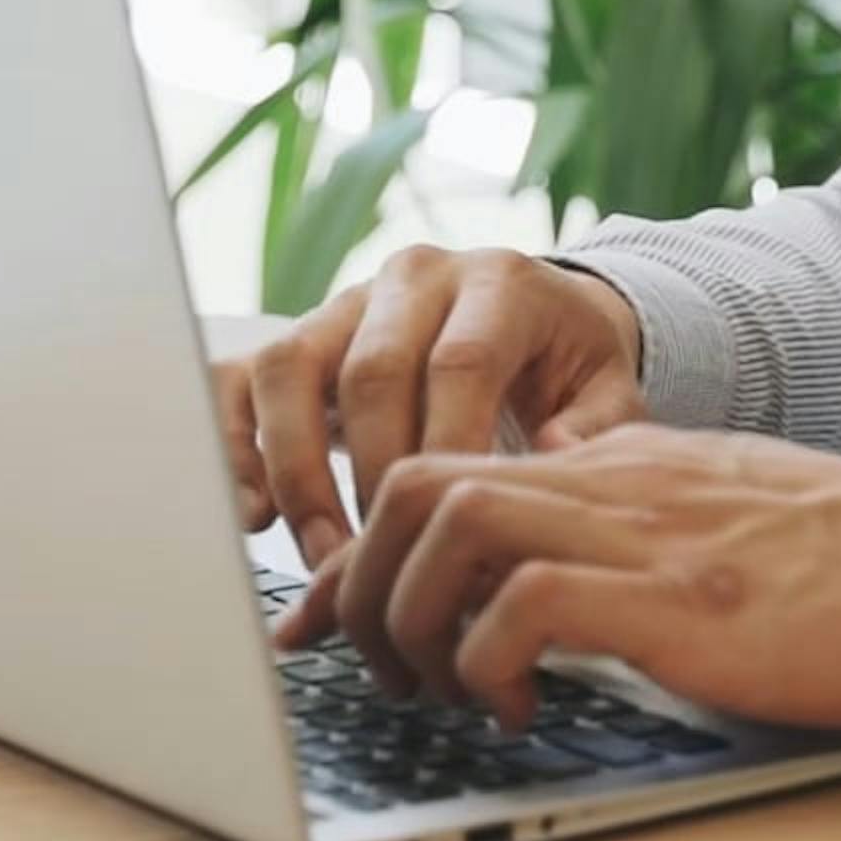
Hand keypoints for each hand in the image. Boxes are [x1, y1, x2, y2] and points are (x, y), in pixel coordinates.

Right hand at [214, 247, 648, 569]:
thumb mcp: (608, 391)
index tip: (446, 534)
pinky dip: (233, 445)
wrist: (537, 322)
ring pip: (291, 366)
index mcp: (499, 283)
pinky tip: (251, 514)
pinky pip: (239, 377)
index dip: (445, 452)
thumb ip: (593, 431)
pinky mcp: (299, 335)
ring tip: (324, 557)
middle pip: (372, 369)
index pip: (458, 361)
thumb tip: (550, 463)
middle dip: (370, 478)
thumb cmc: (568, 369)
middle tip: (382, 564)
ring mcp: (347, 302)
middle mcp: (416, 277)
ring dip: (296, 471)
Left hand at [267, 422, 840, 732]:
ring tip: (447, 692)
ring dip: (412, 619)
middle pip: (416, 483)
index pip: (449, 470)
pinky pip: (527, 601)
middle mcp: (620, 479)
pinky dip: (489, 661)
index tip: (322, 624)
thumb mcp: (729, 523)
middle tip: (384, 673)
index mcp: (627, 463)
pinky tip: (523, 710)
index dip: (362, 554)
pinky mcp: (682, 601)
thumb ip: (643, 533)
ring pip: (450, 524)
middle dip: (362, 584)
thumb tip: (557, 592)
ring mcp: (649, 533)